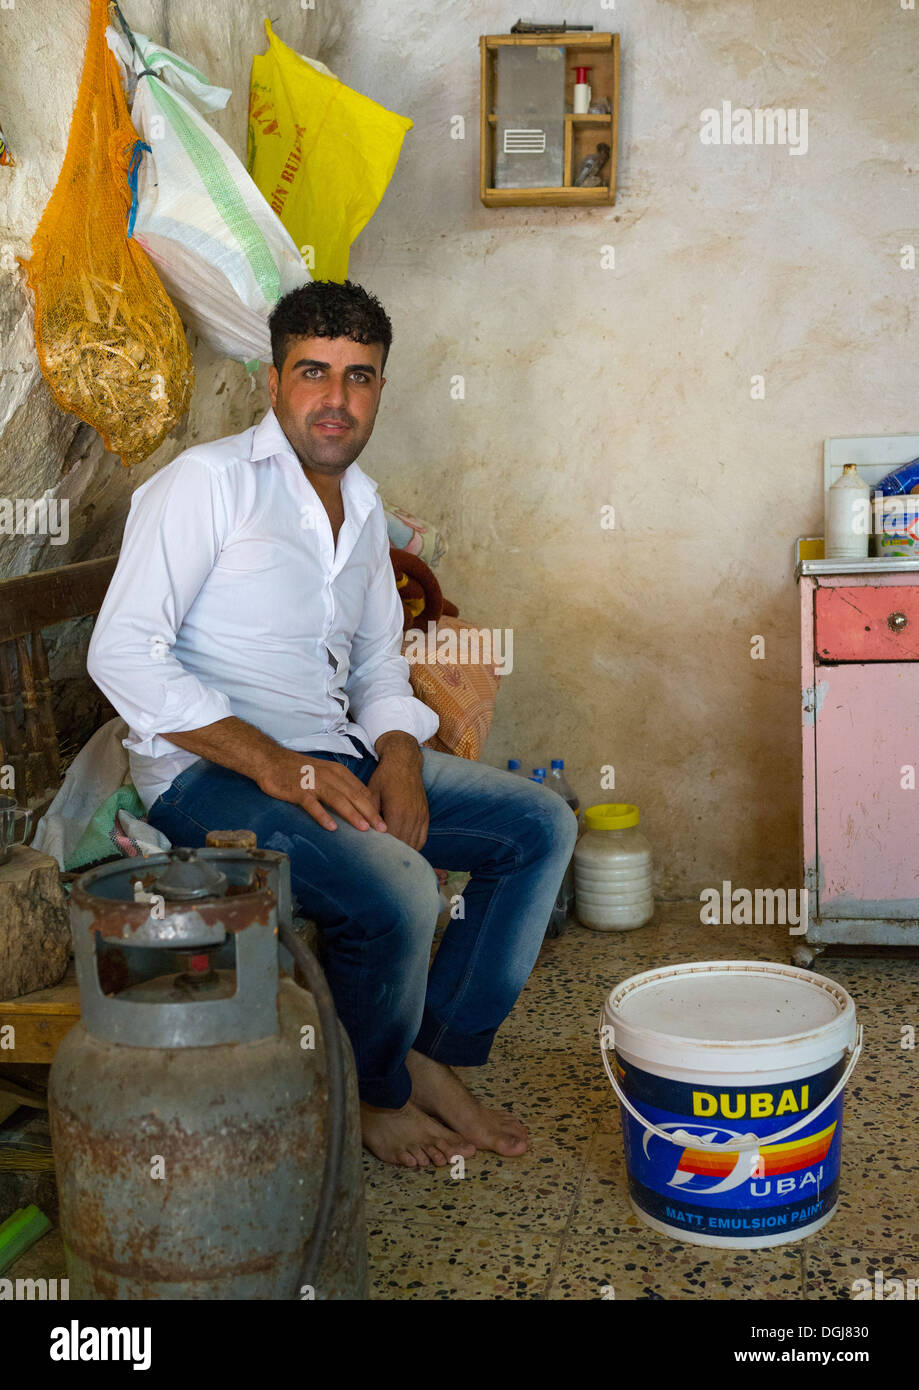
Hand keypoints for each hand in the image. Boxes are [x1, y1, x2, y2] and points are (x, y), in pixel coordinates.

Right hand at [257, 748, 386, 833]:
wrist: (271, 761)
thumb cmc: (300, 771)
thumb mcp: (325, 774)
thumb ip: (341, 786)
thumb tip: (361, 804)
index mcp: (338, 772)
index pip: (361, 791)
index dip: (374, 807)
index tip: (384, 822)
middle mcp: (329, 776)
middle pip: (354, 796)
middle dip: (370, 813)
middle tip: (383, 829)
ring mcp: (314, 782)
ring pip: (337, 799)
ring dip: (352, 814)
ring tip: (364, 828)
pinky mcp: (299, 790)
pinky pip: (313, 805)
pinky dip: (322, 815)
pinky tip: (331, 827)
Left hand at [368, 734, 428, 849]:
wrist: (404, 762)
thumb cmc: (385, 777)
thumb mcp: (371, 793)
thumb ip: (369, 814)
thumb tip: (362, 832)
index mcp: (397, 812)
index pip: (391, 841)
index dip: (382, 852)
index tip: (372, 858)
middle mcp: (412, 817)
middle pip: (403, 846)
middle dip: (392, 855)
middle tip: (379, 863)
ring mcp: (421, 817)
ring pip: (414, 845)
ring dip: (403, 853)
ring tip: (390, 860)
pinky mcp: (425, 816)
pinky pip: (422, 838)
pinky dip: (414, 847)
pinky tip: (404, 851)